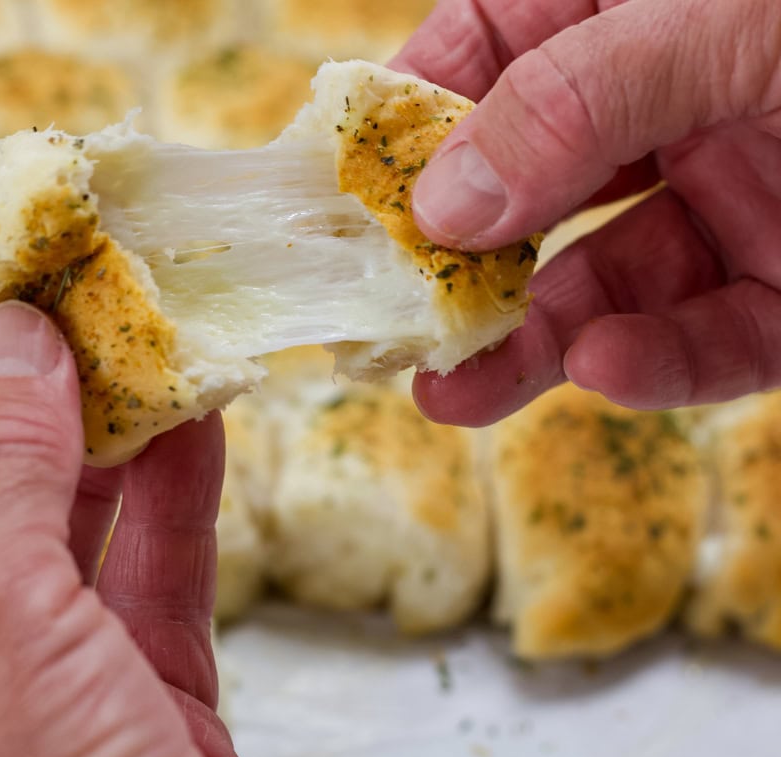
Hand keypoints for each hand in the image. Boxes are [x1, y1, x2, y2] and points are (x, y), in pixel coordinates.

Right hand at [392, 0, 780, 423]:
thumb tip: (440, 204)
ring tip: (449, 391)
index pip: (491, 48)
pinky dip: (659, 365)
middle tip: (386, 316)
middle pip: (528, 191)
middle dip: (454, 260)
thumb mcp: (718, 20)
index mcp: (638, 11)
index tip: (351, 187)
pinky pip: (717, 342)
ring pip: (609, 287)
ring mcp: (733, 200)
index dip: (414, 114)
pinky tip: (605, 364)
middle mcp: (673, 109)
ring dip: (528, 345)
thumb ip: (576, 104)